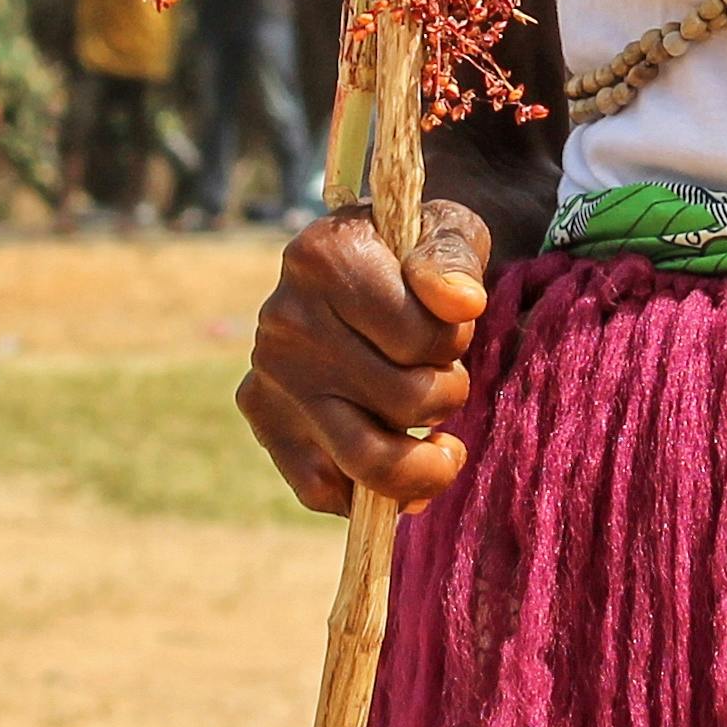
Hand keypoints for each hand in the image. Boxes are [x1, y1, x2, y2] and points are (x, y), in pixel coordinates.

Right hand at [235, 199, 489, 513]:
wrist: (372, 259)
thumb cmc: (419, 250)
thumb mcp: (448, 230)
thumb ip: (454, 260)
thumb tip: (461, 304)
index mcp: (324, 258)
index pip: (422, 336)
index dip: (455, 337)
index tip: (452, 317)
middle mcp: (284, 317)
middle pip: (403, 400)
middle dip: (448, 394)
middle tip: (447, 374)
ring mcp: (270, 373)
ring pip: (366, 458)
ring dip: (423, 460)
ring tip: (438, 441)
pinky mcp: (265, 418)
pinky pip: (318, 488)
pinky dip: (372, 496)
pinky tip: (403, 473)